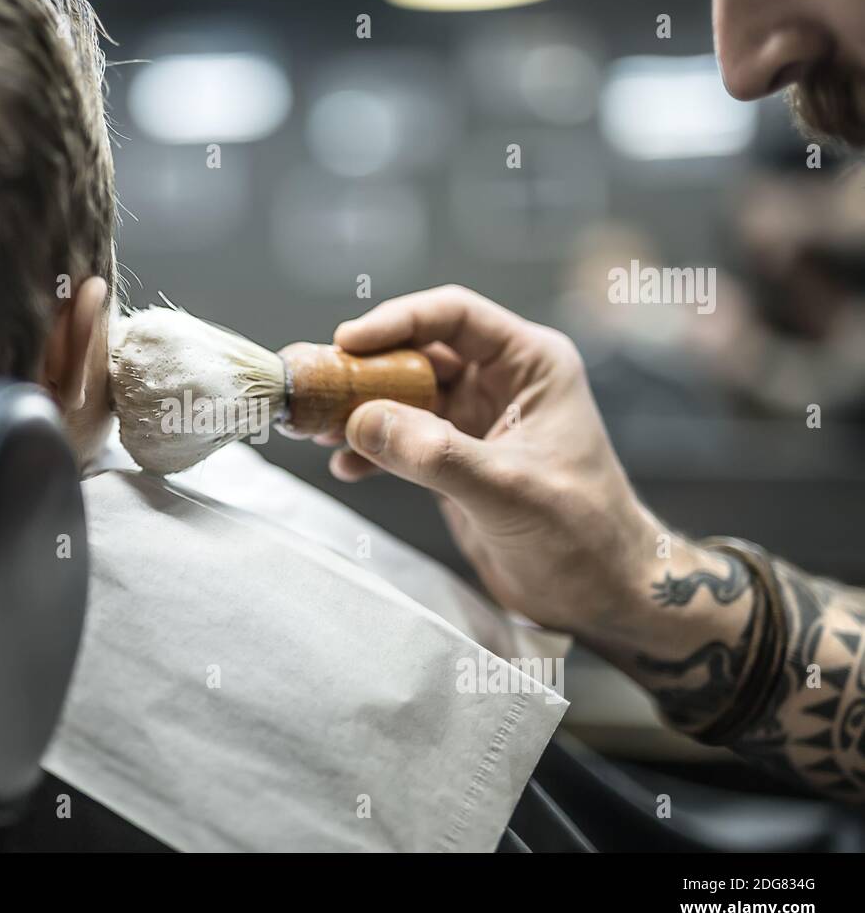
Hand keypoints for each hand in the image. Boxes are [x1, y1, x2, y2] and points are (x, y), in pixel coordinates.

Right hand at [330, 285, 665, 639]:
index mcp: (530, 365)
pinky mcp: (455, 460)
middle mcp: (500, 383)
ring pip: (401, 396)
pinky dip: (370, 449)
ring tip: (314, 430)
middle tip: (313, 389)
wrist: (599, 595)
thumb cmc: (582, 536)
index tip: (346, 342)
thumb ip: (436, 454)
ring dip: (359, 411)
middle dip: (363, 371)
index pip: (454, 317)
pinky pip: (401, 440)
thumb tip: (362, 421)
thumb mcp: (509, 490)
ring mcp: (475, 422)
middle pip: (416, 354)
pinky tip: (346, 468)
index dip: (397, 321)